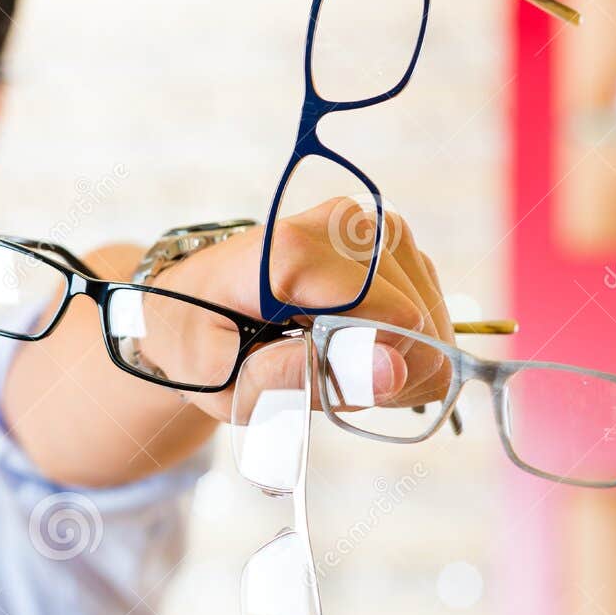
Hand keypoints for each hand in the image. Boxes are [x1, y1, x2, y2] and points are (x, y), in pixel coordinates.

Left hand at [161, 199, 453, 422]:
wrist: (187, 306)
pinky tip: (360, 349)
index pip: (390, 314)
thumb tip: (394, 370)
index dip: (383, 369)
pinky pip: (426, 295)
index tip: (343, 391)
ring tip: (343, 369)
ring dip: (400, 354)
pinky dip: (404, 334)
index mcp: (288, 253)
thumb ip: (307, 378)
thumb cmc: (203, 347)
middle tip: (335, 387)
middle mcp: (336, 223)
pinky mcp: (382, 233)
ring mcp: (365, 223)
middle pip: (415, 313)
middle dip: (390, 366)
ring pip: (428, 306)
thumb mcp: (231, 385)